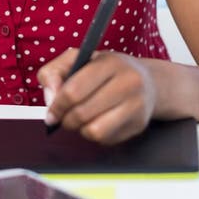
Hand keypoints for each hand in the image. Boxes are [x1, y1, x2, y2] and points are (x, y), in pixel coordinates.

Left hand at [37, 49, 156, 144]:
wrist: (147, 81)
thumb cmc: (105, 69)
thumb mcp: (78, 58)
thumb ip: (54, 72)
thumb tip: (50, 98)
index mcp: (110, 63)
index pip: (74, 90)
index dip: (57, 105)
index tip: (51, 113)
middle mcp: (128, 82)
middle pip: (83, 113)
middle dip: (66, 120)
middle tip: (63, 118)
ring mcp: (137, 105)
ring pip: (95, 131)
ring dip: (80, 130)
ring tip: (80, 120)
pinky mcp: (139, 124)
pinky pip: (106, 140)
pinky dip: (95, 135)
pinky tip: (98, 121)